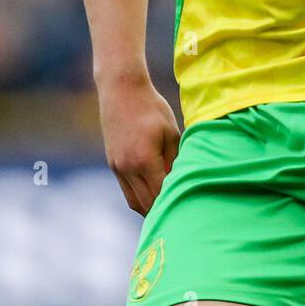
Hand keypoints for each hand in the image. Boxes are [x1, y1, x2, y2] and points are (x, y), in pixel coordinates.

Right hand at [97, 72, 180, 213]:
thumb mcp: (171, 132)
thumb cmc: (152, 108)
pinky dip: (140, 198)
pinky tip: (155, 196)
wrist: (121, 91)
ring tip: (170, 209)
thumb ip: (176, 160)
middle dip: (164, 211)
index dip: (176, 202)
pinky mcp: (113, 164)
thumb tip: (183, 181)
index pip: (162, 193)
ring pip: (135, 201)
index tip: (191, 207)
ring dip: (151, 208)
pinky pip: (127, 191)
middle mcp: (127, 168)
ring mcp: (117, 168)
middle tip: (184, 214)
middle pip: (147, 203)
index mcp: (144, 160)